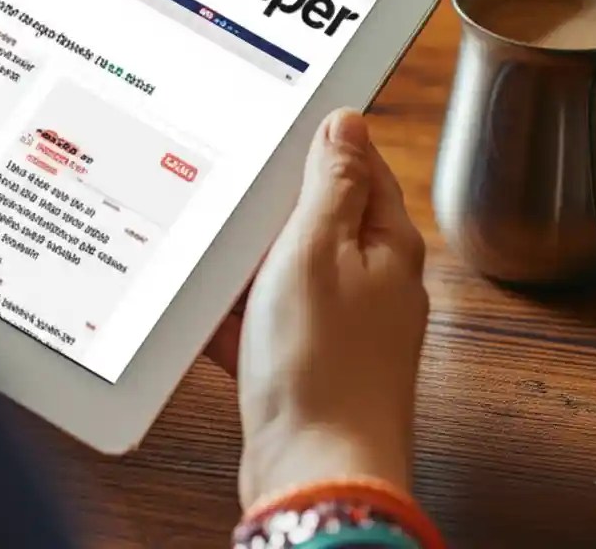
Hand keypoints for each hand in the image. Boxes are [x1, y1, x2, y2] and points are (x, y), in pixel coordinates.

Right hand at [218, 109, 429, 507]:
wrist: (314, 472)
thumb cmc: (322, 364)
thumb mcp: (318, 248)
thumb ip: (332, 183)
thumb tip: (347, 123)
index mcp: (388, 244)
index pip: (363, 168)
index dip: (323, 143)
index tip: (282, 127)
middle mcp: (373, 284)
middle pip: (319, 222)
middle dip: (269, 215)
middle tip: (233, 205)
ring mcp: (342, 328)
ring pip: (285, 275)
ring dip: (246, 271)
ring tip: (212, 269)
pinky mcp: (308, 367)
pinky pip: (266, 325)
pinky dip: (236, 321)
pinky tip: (207, 322)